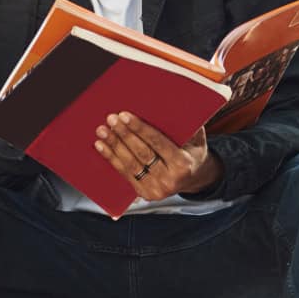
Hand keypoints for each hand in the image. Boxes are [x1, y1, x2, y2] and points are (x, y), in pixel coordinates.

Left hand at [94, 112, 222, 202]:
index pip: (157, 143)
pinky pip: (125, 174)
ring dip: (113, 146)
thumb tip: (171, 103)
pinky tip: (101, 146)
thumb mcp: (197, 138)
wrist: (194, 178)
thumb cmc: (192, 152)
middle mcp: (170, 180)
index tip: (125, 115)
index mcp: (183, 164)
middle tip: (111, 119)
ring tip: (102, 131)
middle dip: (123, 135)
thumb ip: (186, 124)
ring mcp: (156, 190)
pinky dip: (112, 159)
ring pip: (130, 165)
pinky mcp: (145, 194)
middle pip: (141, 154)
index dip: (139, 128)